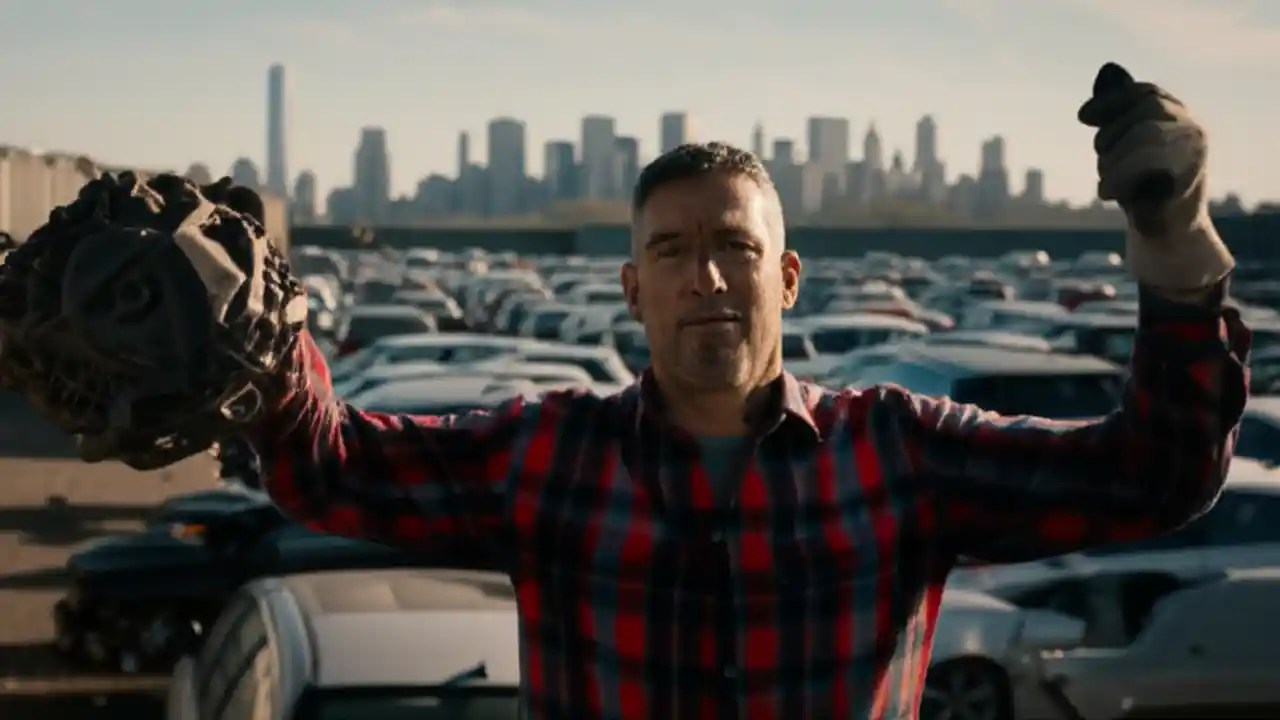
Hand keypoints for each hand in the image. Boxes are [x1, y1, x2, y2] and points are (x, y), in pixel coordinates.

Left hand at [1077, 62, 1232, 293]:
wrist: (1165, 233)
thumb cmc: (1141, 186)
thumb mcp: (1123, 144)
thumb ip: (1118, 111)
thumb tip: (1108, 68)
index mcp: (1178, 117)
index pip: (1146, 93)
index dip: (1112, 101)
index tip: (1083, 117)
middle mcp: (1192, 132)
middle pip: (1144, 114)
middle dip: (1110, 137)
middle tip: (1101, 162)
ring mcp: (1194, 158)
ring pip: (1147, 136)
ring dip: (1114, 161)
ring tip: (1106, 185)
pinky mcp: (1186, 185)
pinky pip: (1148, 170)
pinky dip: (1121, 179)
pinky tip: (1109, 192)